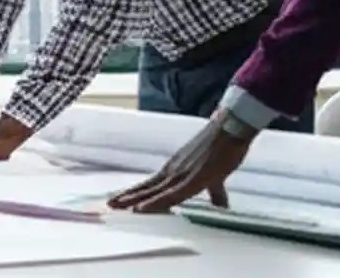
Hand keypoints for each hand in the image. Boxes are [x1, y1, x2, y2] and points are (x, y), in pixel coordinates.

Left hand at [107, 114, 252, 212]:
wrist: (230, 130)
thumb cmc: (223, 149)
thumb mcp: (216, 175)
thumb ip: (214, 190)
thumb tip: (220, 204)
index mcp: (176, 171)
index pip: (152, 184)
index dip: (137, 193)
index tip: (121, 199)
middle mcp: (173, 172)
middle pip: (147, 187)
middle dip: (128, 196)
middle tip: (109, 204)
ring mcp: (181, 174)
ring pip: (153, 191)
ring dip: (134, 199)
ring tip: (116, 205)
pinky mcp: (193, 179)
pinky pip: (171, 195)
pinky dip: (155, 202)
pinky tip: (141, 208)